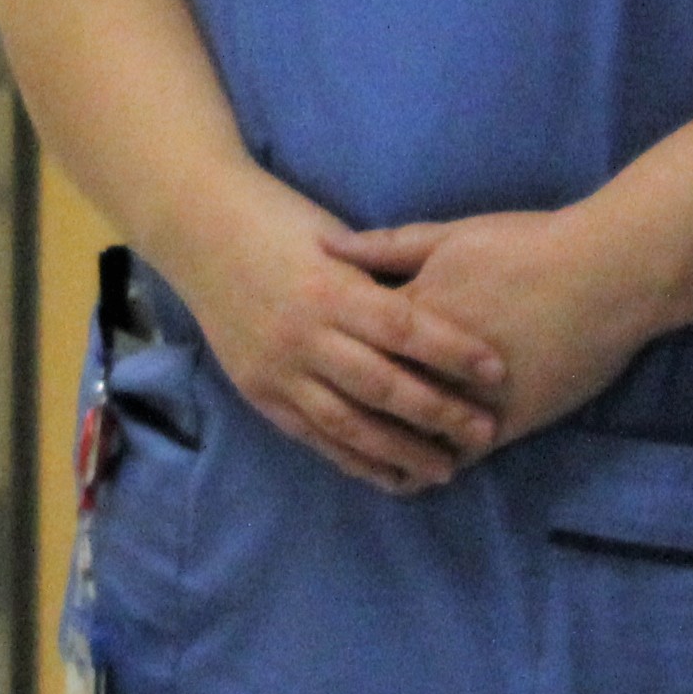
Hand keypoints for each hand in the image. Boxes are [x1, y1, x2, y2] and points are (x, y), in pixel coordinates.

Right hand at [166, 185, 506, 495]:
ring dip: (399, 451)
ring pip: (347, 424)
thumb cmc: (277, 218)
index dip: (452, 350)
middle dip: (437, 412)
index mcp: (329, 289)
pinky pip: (313, 435)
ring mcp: (278, 369)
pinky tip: (389, 475)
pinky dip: (353, 460)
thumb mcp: (333, 235)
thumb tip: (437, 307)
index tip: (496, 369)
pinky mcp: (259, 392)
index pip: (403, 327)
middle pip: (381, 384)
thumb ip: (378, 274)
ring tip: (444, 470)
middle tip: (484, 432)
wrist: (196, 226)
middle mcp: (304, 336)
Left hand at [325, 203, 659, 449]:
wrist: (606, 275)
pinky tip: (411, 479)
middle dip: (336, 407)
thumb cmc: (530, 245)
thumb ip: (388, 247)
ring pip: (405, 436)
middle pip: (366, 395)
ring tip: (356, 459)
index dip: (324, 352)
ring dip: (379, 450)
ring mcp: (466, 398)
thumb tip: (327, 247)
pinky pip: (456, 456)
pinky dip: (428, 468)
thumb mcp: (453, 234)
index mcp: (410, 310)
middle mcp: (429, 362)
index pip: (347, 339)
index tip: (303, 360)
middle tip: (308, 416)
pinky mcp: (504, 424)